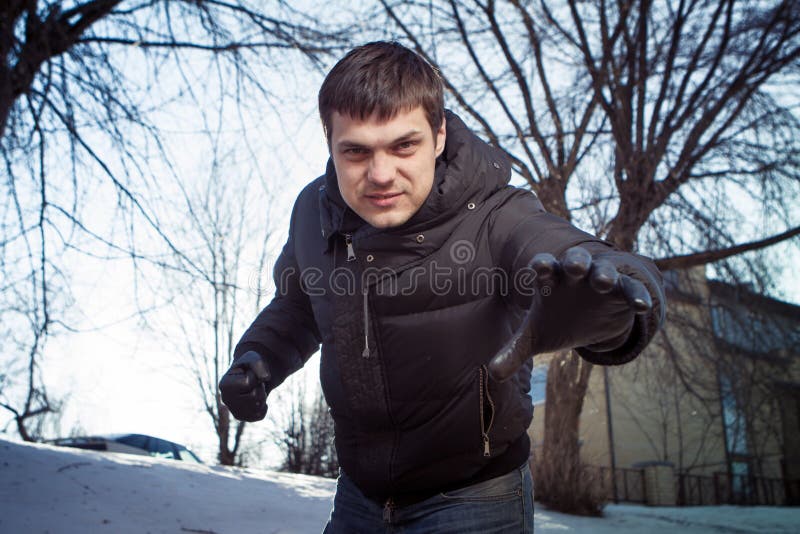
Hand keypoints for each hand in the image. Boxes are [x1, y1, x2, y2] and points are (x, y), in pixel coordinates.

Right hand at [219, 351, 270, 421]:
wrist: (250, 376)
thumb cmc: (249, 366)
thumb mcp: (253, 358)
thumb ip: (258, 364)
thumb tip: (266, 377)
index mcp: (224, 385)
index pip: (249, 383)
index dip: (255, 376)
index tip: (249, 374)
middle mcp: (226, 400)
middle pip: (255, 396)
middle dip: (260, 387)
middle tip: (254, 383)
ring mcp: (233, 410)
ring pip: (259, 406)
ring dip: (262, 396)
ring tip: (255, 390)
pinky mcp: (243, 418)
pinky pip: (260, 415)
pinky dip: (264, 406)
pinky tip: (257, 399)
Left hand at [488, 246, 651, 381]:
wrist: (590, 319)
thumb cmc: (557, 321)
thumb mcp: (535, 337)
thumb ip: (513, 352)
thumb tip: (493, 374)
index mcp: (551, 280)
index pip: (544, 267)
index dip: (543, 266)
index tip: (541, 267)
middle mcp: (576, 275)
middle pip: (575, 261)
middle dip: (575, 262)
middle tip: (575, 267)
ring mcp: (601, 281)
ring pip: (604, 271)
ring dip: (604, 274)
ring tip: (604, 283)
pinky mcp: (623, 293)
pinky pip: (631, 289)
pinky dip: (637, 295)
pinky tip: (642, 306)